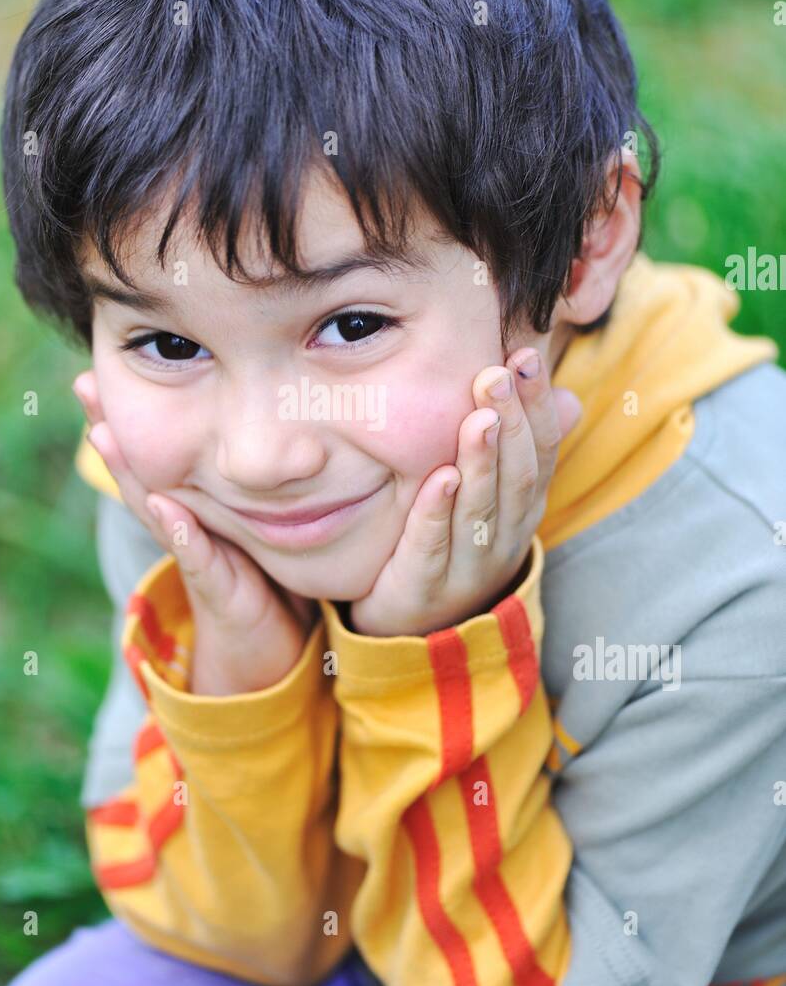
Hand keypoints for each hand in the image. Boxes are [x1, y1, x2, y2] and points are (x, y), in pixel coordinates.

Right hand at [72, 370, 319, 695]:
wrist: (274, 652)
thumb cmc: (268, 577)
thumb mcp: (259, 516)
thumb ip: (256, 475)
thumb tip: (273, 411)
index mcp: (194, 502)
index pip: (159, 449)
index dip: (131, 411)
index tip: (100, 367)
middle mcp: (186, 525)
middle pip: (143, 471)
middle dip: (110, 429)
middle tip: (83, 383)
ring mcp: (198, 557)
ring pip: (157, 509)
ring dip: (129, 474)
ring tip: (104, 432)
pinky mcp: (220, 590)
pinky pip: (199, 559)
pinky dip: (180, 533)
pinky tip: (165, 507)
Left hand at [347, 348, 581, 636]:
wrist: (414, 630)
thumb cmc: (454, 545)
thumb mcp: (492, 498)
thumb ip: (519, 448)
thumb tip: (570, 397)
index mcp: (523, 508)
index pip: (541, 450)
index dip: (536, 404)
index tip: (526, 355)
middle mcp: (504, 535)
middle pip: (517, 475)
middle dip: (510, 421)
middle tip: (497, 372)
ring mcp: (468, 565)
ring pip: (481, 509)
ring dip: (482, 460)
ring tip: (479, 416)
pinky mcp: (425, 587)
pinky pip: (433, 546)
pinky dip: (437, 512)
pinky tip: (439, 478)